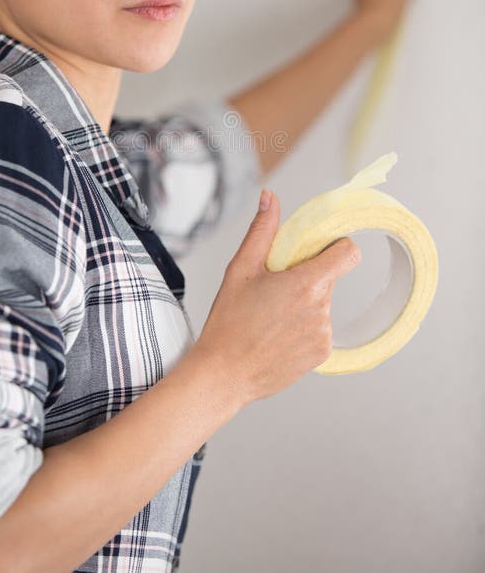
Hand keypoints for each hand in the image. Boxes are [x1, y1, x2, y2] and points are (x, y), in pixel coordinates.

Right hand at [195, 190, 361, 409]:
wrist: (224, 374)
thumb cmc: (229, 321)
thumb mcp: (240, 269)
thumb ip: (262, 230)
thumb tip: (271, 198)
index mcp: (306, 283)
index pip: (348, 254)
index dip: (336, 247)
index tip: (318, 250)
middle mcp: (322, 309)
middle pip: (328, 278)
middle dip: (306, 277)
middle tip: (273, 289)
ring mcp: (324, 335)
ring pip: (322, 305)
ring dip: (303, 304)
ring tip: (270, 316)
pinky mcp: (321, 355)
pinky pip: (319, 329)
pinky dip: (302, 328)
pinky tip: (276, 334)